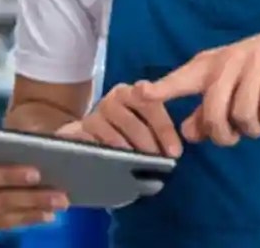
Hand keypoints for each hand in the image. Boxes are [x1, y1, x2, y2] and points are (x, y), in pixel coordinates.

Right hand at [54, 81, 182, 157]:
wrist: (90, 135)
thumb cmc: (128, 130)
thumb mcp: (147, 124)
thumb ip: (162, 130)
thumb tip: (184, 143)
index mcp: (131, 93)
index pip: (150, 104)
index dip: (164, 129)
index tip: (175, 152)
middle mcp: (111, 100)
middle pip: (130, 121)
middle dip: (147, 144)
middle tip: (157, 163)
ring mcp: (93, 116)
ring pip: (110, 134)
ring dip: (126, 151)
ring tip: (136, 166)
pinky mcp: (76, 132)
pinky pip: (88, 142)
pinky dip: (101, 154)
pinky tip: (111, 166)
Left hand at [139, 30, 259, 146]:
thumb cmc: (254, 70)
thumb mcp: (225, 85)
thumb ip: (204, 111)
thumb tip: (188, 134)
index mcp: (209, 65)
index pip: (181, 78)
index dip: (161, 88)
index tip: (139, 93)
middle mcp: (229, 60)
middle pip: (214, 112)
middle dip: (222, 135)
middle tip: (233, 136)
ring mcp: (256, 63)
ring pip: (243, 115)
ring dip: (252, 129)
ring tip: (258, 120)